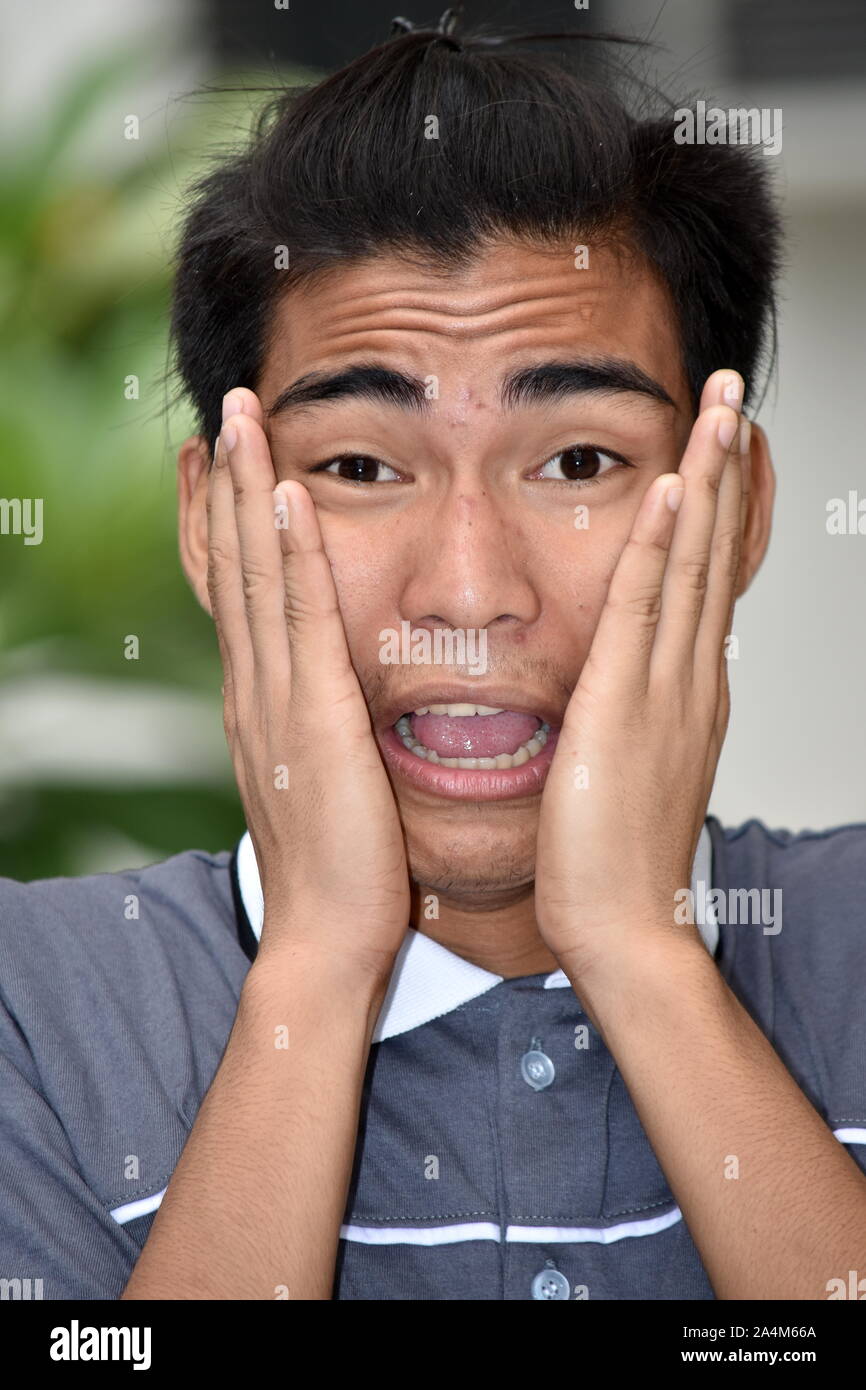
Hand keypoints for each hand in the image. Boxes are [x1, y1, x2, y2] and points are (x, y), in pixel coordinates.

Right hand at [207, 389, 409, 983]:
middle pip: (231, 566)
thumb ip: (320, 733)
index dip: (222, 525)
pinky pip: (301, 612)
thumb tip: (338, 706)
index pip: (234, 594)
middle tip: (220, 411)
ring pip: (254, 573)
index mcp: (259, 702)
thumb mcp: (321, 781)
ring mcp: (275, 697)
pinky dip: (290, 549)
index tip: (219, 464)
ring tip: (237, 417)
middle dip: (224, 484)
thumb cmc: (340, 868)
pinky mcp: (314, 713)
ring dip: (244, 489)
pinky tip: (286, 491)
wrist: (327, 935)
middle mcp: (253, 688)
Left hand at [534, 370, 748, 991]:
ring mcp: (667, 687)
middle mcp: (691, 676)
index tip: (722, 448)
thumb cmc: (614, 857)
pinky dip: (658, 543)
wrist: (623, 924)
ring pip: (691, 562)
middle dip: (727, 468)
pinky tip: (670, 486)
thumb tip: (625, 685)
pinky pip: (643, 606)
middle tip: (738, 397)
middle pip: (714, 553)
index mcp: (690, 689)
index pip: (707, 578)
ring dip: (707, 478)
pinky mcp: (624, 703)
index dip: (718, 507)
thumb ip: (635, 715)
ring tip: (721, 408)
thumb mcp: (634, 766)